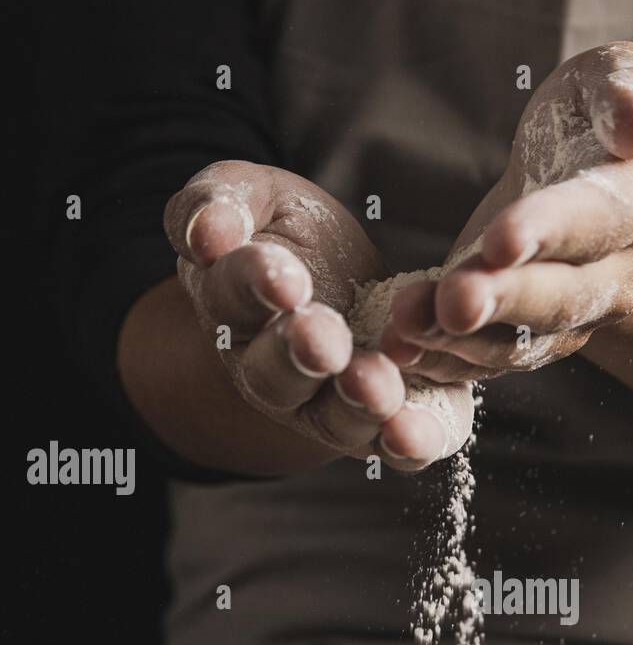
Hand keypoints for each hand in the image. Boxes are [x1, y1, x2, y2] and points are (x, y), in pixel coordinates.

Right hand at [163, 161, 473, 469]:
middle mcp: (272, 371)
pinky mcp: (387, 423)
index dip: (252, 285)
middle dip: (299, 357)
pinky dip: (408, 443)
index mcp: (233, 308)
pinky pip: (394, 445)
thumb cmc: (292, 237)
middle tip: (323, 340)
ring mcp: (326, 406)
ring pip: (334, 417)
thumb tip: (206, 234)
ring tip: (377, 386)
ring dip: (355, 405)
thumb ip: (222, 202)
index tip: (284, 278)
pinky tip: (414, 434)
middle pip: (275, 374)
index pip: (232, 295)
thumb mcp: (256, 198)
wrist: (348, 287)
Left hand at [380, 43, 632, 383]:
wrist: (600, 188)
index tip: (501, 238)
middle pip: (562, 297)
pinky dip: (443, 360)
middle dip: (505, 300)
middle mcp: (620, 274)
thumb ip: (626, 90)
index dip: (550, 231)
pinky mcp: (532, 339)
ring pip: (522, 341)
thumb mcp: (615, 79)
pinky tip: (396, 350)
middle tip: (455, 304)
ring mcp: (578, 318)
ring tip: (407, 326)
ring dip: (463, 339)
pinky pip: (490, 360)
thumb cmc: (598, 120)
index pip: (599, 219)